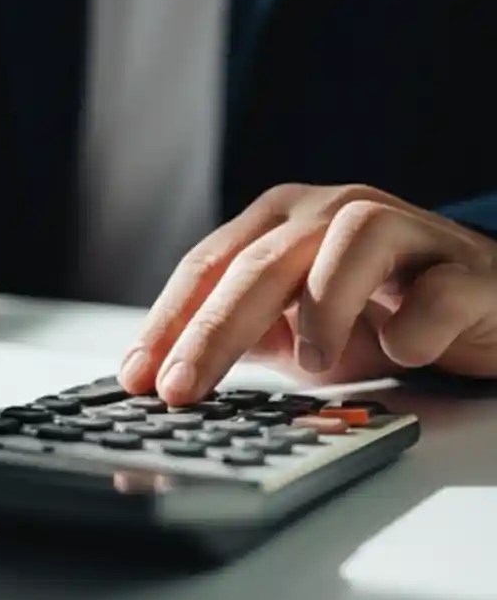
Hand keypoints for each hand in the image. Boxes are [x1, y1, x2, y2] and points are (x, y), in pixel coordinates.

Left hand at [119, 184, 496, 403]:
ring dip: (322, 308)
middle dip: (212, 331)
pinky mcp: (465, 264)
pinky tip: (403, 351)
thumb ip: (240, 338)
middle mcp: (332, 211)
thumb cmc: (375, 312)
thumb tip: (163, 376)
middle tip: (180, 388)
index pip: (208, 265)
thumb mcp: (294, 328)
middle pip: (260, 264)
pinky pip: (437, 287)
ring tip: (312, 364)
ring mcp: (402, 228)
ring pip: (348, 245)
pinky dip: (417, 321)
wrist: (480, 303)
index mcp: (280, 220)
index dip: (168, 321)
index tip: (137, 376)